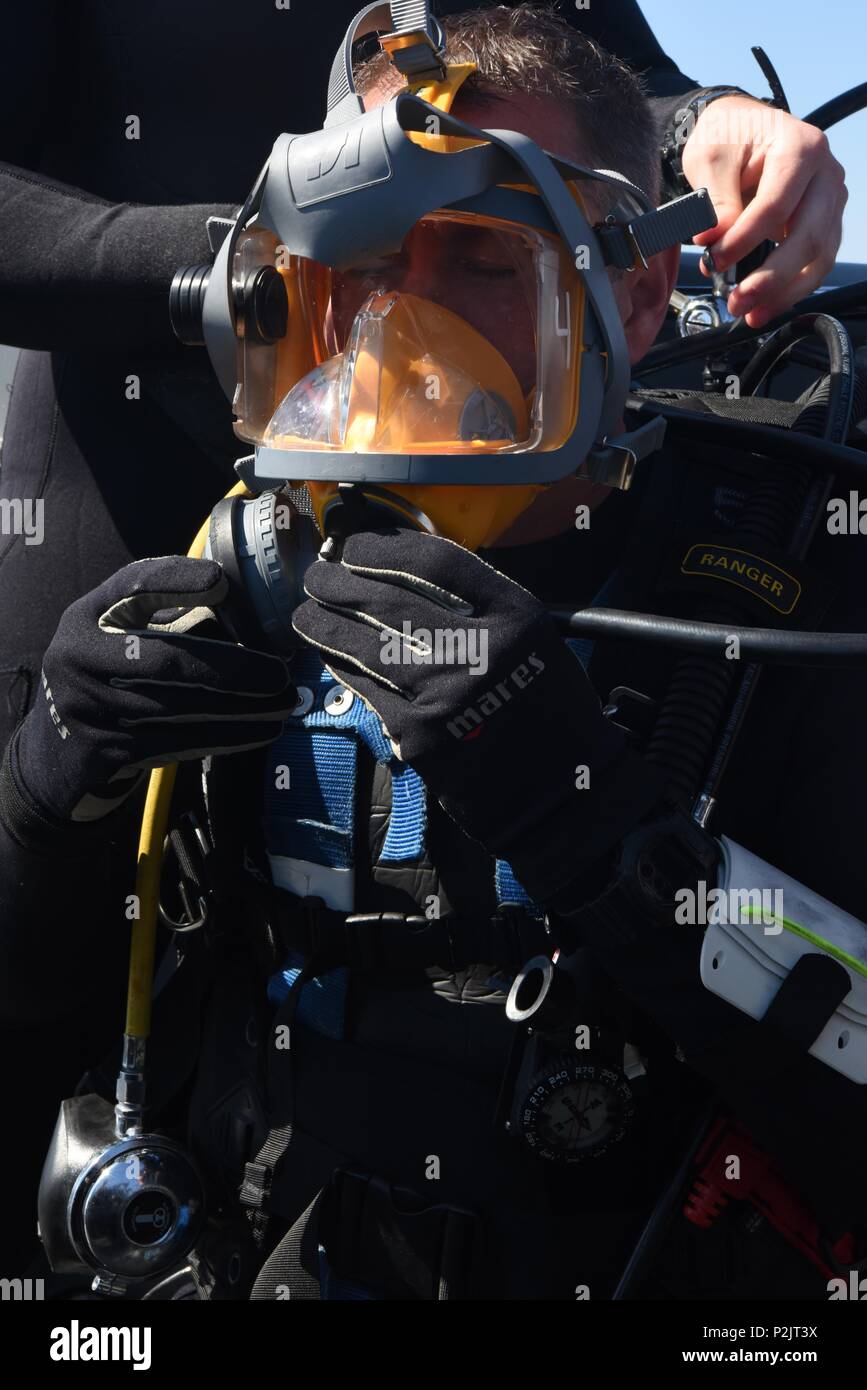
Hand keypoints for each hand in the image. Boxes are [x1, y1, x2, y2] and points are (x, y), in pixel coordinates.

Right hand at [14, 557, 296, 821]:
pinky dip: (226, 736)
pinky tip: (262, 730)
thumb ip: (167, 621)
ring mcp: (89, 708)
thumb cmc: (107, 680)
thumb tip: (248, 614)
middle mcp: (78, 658)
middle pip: (164, 659)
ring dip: (241, 708)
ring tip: (285, 703)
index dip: (174, 580)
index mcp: (84, 618)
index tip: (220, 582)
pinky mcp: (106, 750)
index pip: (129, 588)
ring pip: (179, 708)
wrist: (53, 753)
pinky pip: (178, 742)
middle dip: (230, 668)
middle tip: (279, 673)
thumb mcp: (116, 639)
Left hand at [292, 530, 663, 901]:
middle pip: (389, 601)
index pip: (437, 562)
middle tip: (317, 576)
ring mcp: (445, 697)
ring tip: (306, 612)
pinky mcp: (420, 738)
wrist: (561, 791)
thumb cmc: (547, 707)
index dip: (384, 549)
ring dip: (325, 625)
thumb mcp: (535, 639)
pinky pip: (366, 691)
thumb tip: (402, 575)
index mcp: (516, 617)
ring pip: (365, 647)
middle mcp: (480, 652)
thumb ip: (483, 606)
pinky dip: (342, 669)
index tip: (356, 547)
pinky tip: (331, 657)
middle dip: (339, 583)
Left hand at [682, 95, 846, 327]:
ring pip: (819, 257)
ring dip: (784, 292)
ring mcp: (830, 198)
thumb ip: (714, 200)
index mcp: (801, 148)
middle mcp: (826, 173)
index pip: (776, 206)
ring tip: (750, 313)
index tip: (715, 260)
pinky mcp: (825, 220)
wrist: (740, 127)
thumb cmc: (727, 136)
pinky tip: (765, 306)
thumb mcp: (710, 158)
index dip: (744, 240)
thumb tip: (712, 240)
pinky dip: (792, 288)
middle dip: (770, 278)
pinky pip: (816, 262)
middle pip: (808, 237)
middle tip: (736, 302)